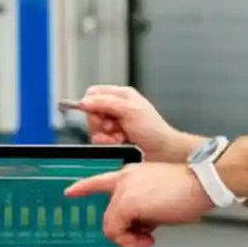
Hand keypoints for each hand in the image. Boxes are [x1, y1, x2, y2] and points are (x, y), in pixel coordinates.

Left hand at [63, 162, 212, 246]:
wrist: (201, 182)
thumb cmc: (188, 189)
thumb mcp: (160, 198)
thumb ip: (144, 209)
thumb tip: (140, 227)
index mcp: (131, 174)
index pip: (100, 180)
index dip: (83, 187)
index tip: (70, 192)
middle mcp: (124, 179)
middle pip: (109, 214)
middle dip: (124, 232)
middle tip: (143, 237)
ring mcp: (124, 189)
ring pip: (110, 225)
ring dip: (129, 239)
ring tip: (147, 238)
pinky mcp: (127, 202)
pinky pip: (117, 231)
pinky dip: (130, 241)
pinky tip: (148, 238)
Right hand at [79, 85, 203, 163]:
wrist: (163, 152)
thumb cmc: (153, 129)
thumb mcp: (128, 110)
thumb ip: (105, 103)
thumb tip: (84, 102)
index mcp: (122, 95)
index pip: (94, 94)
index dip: (91, 104)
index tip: (98, 115)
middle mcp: (117, 108)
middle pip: (92, 112)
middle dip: (99, 123)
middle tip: (112, 127)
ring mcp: (116, 124)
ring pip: (95, 127)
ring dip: (104, 135)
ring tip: (118, 137)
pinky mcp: (114, 138)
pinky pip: (100, 139)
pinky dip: (108, 142)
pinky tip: (119, 143)